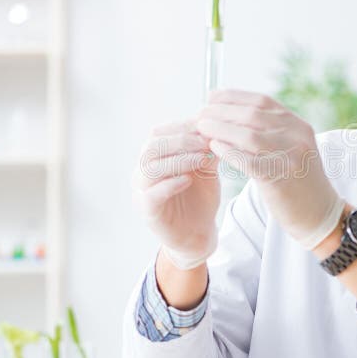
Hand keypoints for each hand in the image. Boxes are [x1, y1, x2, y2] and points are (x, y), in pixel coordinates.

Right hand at [132, 119, 219, 268]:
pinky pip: (152, 194)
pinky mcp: (147, 211)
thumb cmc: (200, 198)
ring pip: (149, 167)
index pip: (159, 132)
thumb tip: (214, 126)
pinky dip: (170, 184)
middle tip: (205, 141)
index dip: (181, 126)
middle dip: (180, 140)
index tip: (206, 124)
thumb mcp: (207, 169)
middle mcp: (143, 171)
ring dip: (178, 159)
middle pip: (151, 146)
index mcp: (154, 158)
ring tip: (202, 159)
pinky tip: (188, 180)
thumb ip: (207, 150)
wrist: (198, 234)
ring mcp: (142, 191)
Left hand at [197, 90, 343, 249]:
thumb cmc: (295, 181)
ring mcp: (292, 156)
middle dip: (221, 112)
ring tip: (202, 129)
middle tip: (200, 115)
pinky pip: (249, 160)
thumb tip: (228, 112)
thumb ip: (267, 131)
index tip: (211, 97)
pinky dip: (229, 152)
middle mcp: (297, 135)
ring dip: (221, 129)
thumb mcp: (288, 147)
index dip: (233, 97)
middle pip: (252, 115)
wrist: (319, 214)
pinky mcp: (282, 177)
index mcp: (297, 124)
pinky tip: (214, 148)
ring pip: (249, 135)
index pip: (261, 101)